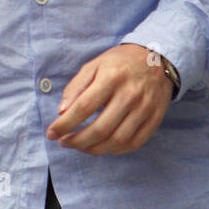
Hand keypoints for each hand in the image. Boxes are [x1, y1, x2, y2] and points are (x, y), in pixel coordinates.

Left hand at [45, 44, 173, 155]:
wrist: (157, 58)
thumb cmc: (120, 63)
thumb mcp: (94, 65)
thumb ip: (76, 87)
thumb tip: (62, 112)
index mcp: (112, 77)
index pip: (83, 108)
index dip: (64, 124)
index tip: (51, 133)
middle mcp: (130, 94)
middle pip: (100, 129)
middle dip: (77, 141)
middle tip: (64, 142)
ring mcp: (145, 108)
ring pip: (116, 140)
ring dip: (93, 149)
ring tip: (80, 146)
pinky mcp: (155, 119)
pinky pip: (133, 143)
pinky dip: (114, 150)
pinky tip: (102, 146)